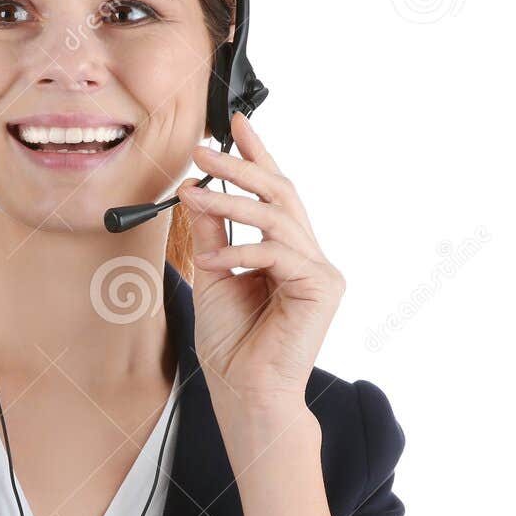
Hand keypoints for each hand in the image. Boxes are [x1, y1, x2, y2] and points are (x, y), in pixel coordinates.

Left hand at [180, 110, 344, 416]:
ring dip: (230, 200)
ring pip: (276, 217)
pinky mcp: (322, 287)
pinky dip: (240, 250)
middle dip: (240, 166)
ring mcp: (319, 270)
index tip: (234, 123)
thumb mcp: (213, 274)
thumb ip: (212, 231)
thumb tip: (198, 190)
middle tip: (202, 150)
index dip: (257, 153)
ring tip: (193, 192)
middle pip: (279, 193)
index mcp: (285, 251)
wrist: (246, 392)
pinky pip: (278, 253)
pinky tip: (212, 258)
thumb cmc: (232, 345)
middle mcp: (308, 255)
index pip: (273, 192)